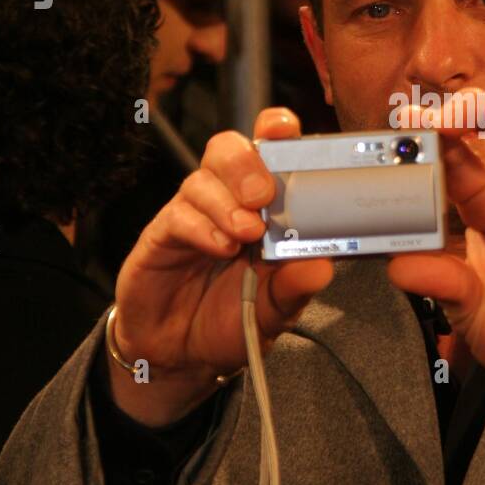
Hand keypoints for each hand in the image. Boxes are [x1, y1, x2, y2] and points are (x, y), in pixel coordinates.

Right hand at [108, 108, 334, 425]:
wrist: (183, 355)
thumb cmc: (235, 319)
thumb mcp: (277, 309)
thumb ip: (296, 287)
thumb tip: (321, 266)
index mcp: (265, 205)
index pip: (269, 150)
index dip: (277, 130)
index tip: (287, 129)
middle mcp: (229, 200)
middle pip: (230, 150)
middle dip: (248, 164)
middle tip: (265, 196)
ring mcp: (195, 214)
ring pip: (203, 178)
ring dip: (227, 202)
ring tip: (245, 235)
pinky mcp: (163, 234)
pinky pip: (178, 214)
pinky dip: (203, 227)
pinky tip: (219, 247)